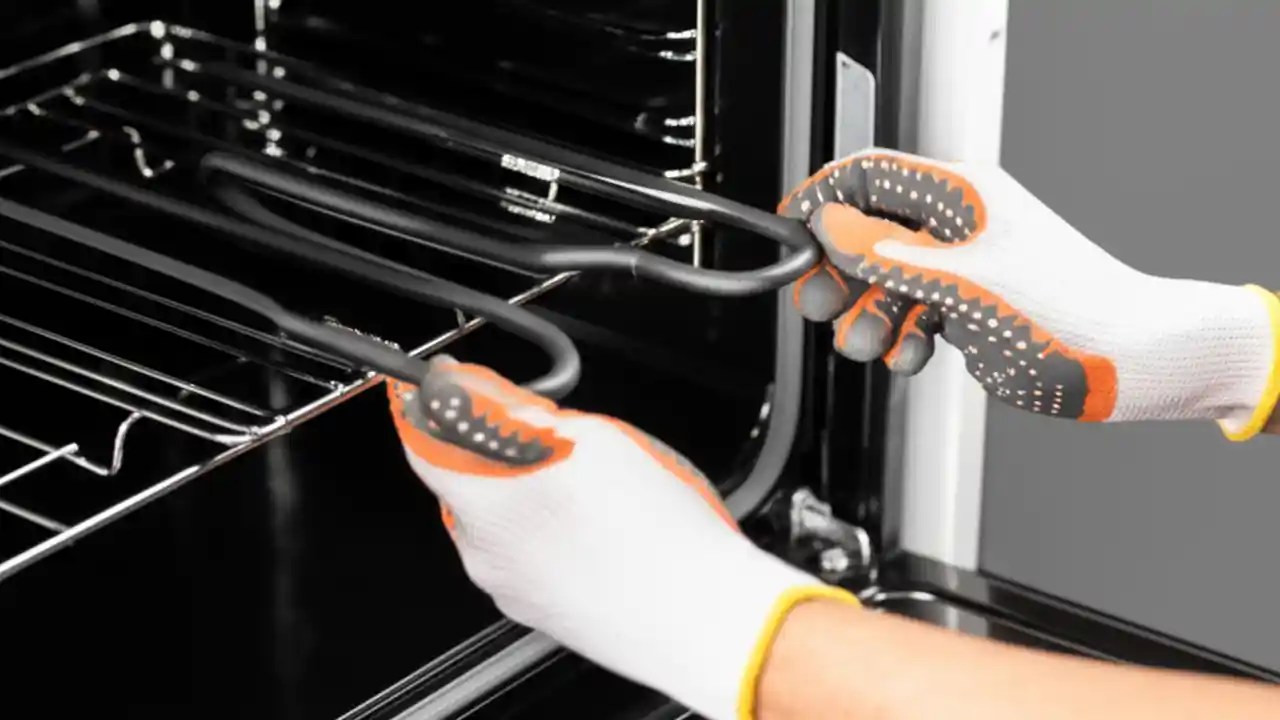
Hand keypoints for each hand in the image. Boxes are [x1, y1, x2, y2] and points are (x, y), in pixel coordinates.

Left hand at [386, 356, 857, 719]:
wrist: (703, 619)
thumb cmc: (656, 539)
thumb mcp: (592, 440)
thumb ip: (521, 412)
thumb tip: (482, 395)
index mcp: (484, 505)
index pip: (420, 442)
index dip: (429, 403)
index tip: (445, 384)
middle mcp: (483, 553)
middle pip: (461, 479)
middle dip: (491, 445)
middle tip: (546, 429)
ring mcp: (511, 586)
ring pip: (496, 517)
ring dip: (523, 488)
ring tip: (589, 482)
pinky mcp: (539, 608)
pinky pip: (524, 552)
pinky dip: (546, 528)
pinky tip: (598, 522)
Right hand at [781, 148, 1279, 437]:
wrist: (1129, 361)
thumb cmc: (1068, 314)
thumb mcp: (961, 282)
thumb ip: (886, 253)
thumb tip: (830, 224)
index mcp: (960, 196)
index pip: (870, 175)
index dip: (823, 200)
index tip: (792, 235)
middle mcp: (958, 226)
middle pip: (867, 232)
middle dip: (837, 272)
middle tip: (820, 304)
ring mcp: (962, 267)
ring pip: (884, 279)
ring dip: (867, 315)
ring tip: (872, 343)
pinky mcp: (968, 306)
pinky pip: (911, 313)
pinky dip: (899, 336)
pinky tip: (910, 355)